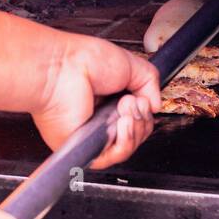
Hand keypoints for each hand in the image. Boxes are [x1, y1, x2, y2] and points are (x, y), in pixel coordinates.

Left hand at [31, 34, 160, 169]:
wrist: (62, 70)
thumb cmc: (82, 62)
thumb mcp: (130, 64)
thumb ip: (151, 82)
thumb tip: (156, 105)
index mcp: (109, 99)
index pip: (137, 118)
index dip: (145, 112)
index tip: (142, 99)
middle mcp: (101, 118)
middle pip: (137, 134)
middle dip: (142, 118)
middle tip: (132, 101)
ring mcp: (93, 134)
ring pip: (129, 147)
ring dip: (135, 128)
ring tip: (125, 107)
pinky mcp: (85, 148)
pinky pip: (114, 157)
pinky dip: (124, 140)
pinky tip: (121, 122)